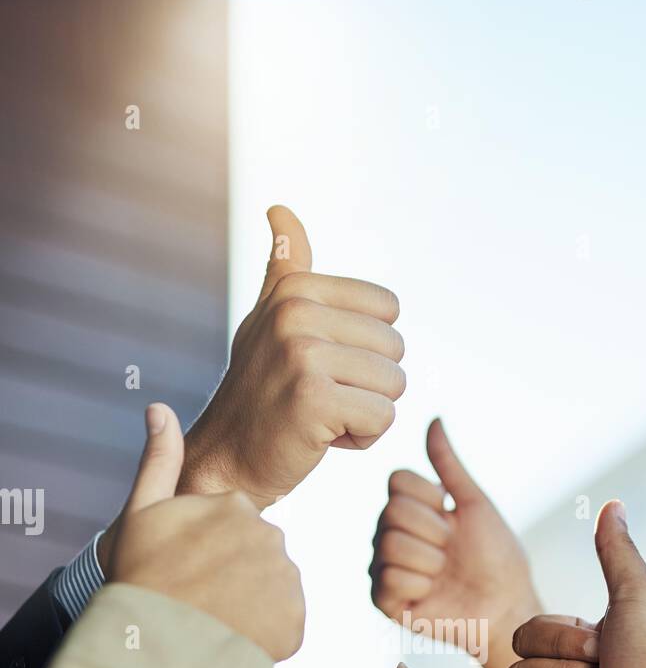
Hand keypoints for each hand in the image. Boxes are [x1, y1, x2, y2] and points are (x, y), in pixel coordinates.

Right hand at [107, 404, 304, 662]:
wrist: (155, 647)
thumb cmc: (144, 579)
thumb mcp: (142, 512)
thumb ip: (159, 459)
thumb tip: (159, 407)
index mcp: (236, 506)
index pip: (237, 524)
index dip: (212, 548)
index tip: (189, 566)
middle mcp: (269, 536)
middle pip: (259, 555)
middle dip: (236, 574)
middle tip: (202, 595)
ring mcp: (285, 578)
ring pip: (274, 588)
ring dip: (253, 602)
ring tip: (218, 616)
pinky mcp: (295, 618)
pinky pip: (285, 621)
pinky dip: (267, 630)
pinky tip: (236, 634)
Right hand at [181, 206, 405, 506]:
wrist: (227, 459)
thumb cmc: (258, 393)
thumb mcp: (267, 320)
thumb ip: (285, 268)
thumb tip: (281, 209)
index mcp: (295, 288)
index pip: (388, 309)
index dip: (367, 347)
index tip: (322, 366)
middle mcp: (296, 312)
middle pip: (395, 348)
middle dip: (369, 384)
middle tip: (320, 397)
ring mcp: (303, 354)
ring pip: (394, 385)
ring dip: (366, 412)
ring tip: (321, 416)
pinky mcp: (314, 398)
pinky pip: (382, 417)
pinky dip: (362, 438)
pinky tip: (322, 437)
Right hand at [370, 419, 539, 667]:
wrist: (508, 606)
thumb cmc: (498, 557)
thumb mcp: (475, 504)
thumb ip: (449, 465)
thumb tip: (435, 420)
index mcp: (412, 509)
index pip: (397, 481)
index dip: (431, 498)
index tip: (452, 516)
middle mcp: (392, 535)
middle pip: (392, 512)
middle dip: (435, 532)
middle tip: (451, 550)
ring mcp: (386, 567)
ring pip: (390, 545)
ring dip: (430, 561)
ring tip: (445, 573)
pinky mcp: (385, 601)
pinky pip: (387, 580)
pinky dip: (419, 585)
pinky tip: (432, 594)